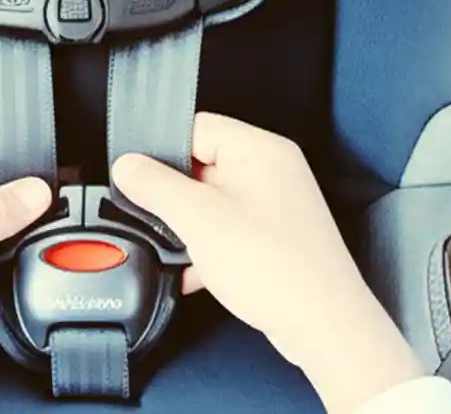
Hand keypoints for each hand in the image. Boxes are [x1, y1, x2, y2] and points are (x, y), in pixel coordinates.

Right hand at [112, 113, 422, 412]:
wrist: (322, 324)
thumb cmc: (278, 268)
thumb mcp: (198, 219)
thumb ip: (155, 186)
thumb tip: (127, 166)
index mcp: (259, 149)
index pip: (196, 126)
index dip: (161, 150)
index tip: (136, 177)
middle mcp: (272, 170)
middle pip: (201, 164)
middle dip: (174, 196)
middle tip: (158, 218)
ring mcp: (275, 204)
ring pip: (212, 201)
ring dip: (188, 226)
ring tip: (180, 249)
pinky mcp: (274, 236)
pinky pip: (228, 229)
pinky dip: (207, 247)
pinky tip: (194, 273)